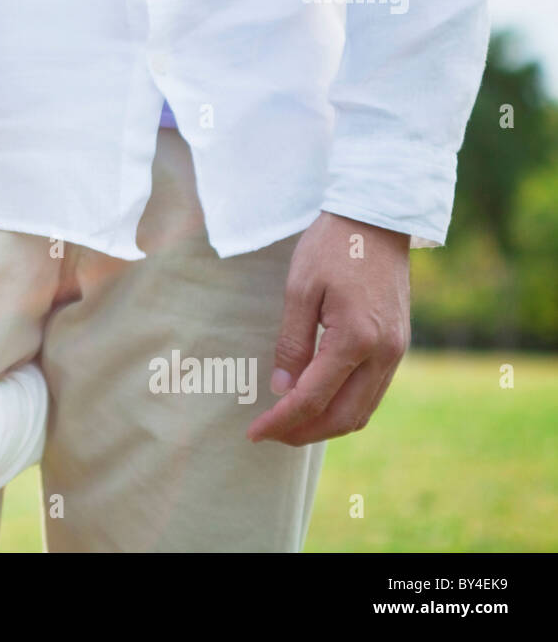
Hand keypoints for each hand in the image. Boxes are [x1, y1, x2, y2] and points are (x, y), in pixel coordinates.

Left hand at [247, 211, 409, 445]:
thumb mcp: (299, 290)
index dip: (281, 420)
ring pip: (363, 410)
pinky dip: (344, 406)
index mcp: (355, 339)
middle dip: (304, 432)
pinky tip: (318, 402)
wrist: (377, 217)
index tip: (253, 432)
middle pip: (343, 417)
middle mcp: (384, 354)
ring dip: (325, 424)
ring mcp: (396, 352)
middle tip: (268, 434)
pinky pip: (372, 392)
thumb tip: (283, 390)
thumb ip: (292, 344)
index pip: (312, 398)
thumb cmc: (332, 247)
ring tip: (289, 424)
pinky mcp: (399, 345)